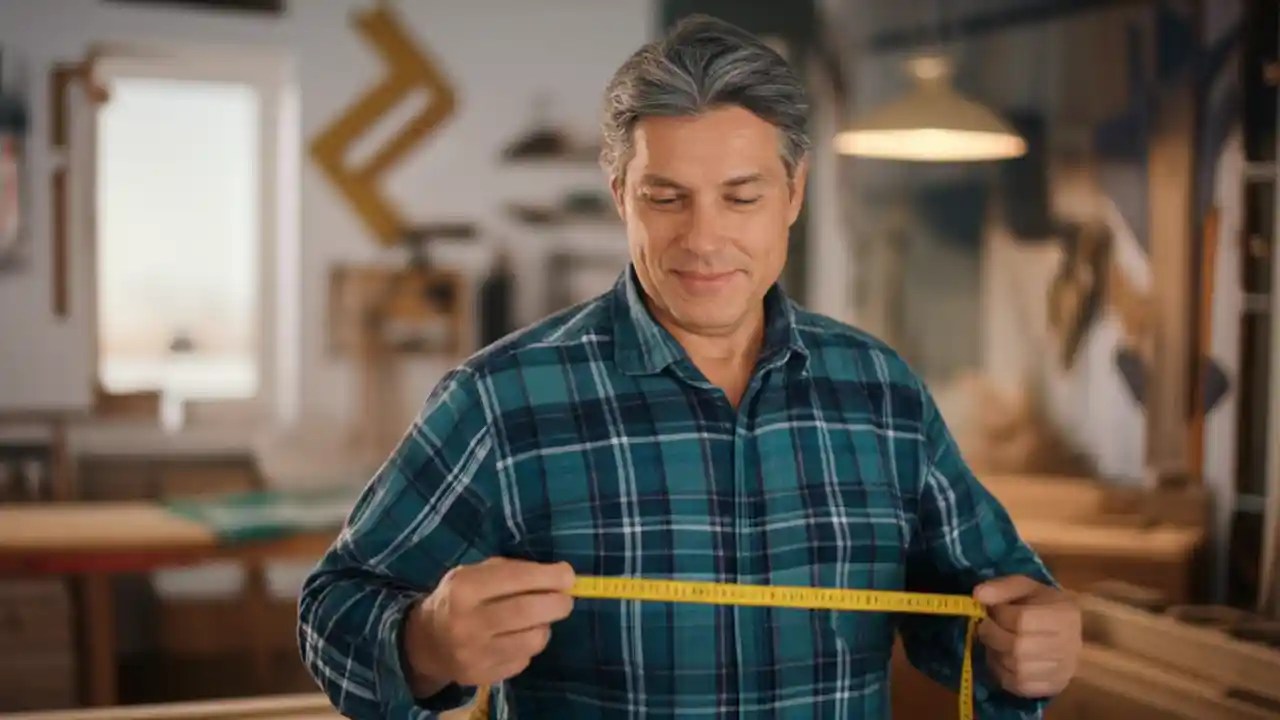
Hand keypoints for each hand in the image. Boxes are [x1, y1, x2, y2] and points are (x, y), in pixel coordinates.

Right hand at [404, 557, 575, 689]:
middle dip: (557, 603)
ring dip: (545, 627)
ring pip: (533, 640)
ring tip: (538, 620)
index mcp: (464, 588)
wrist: (426, 642)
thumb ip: (512, 571)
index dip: (550, 576)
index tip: (568, 575)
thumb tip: (560, 576)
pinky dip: (529, 646)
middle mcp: (468, 622)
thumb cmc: (458, 599)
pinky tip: (517, 638)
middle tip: (565, 599)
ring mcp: (475, 654)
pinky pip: (524, 660)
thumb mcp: (473, 573)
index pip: (516, 579)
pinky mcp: (483, 676)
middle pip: (528, 611)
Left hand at [974, 575, 1081, 697]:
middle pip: (1018, 647)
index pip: (1022, 620)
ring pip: (1016, 669)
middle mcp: (1069, 646)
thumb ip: (1002, 588)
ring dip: (996, 656)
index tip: (991, 611)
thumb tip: (977, 595)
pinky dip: (1003, 673)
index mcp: (1064, 615)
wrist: (1070, 632)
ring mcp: (1063, 671)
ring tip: (995, 644)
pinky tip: (1002, 660)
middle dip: (992, 636)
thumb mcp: (1025, 587)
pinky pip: (1019, 686)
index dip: (999, 615)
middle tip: (986, 628)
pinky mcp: (1053, 687)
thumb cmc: (1044, 605)